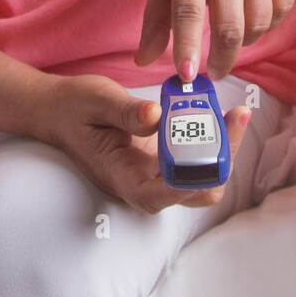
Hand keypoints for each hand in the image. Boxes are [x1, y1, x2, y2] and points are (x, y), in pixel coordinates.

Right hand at [41, 74, 251, 214]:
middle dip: (221, 158)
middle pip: (196, 191)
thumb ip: (127, 111)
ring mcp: (157, 175)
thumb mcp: (97, 100)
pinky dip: (213, 139)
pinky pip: (197, 159)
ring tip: (233, 113)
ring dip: (223, 150)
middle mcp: (144, 184)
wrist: (60, 111)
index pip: (159, 195)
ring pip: (204, 178)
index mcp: (122, 177)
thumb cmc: (75, 107)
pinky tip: (218, 111)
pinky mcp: (165, 161)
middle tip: (235, 115)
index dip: (188, 181)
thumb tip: (157, 116)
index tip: (210, 150)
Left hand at [134, 0, 295, 81]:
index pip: (187, 10)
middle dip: (223, 58)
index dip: (187, 46)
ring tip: (233, 41)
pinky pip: (282, 6)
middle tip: (215, 73)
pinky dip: (270, 24)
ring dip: (246, 42)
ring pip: (259, 20)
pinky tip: (255, 20)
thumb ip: (155, 19)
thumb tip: (143, 62)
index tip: (187, 76)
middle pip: (229, 24)